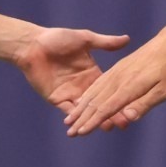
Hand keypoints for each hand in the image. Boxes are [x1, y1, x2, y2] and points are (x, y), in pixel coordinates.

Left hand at [14, 27, 129, 116]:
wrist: (32, 44)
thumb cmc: (57, 38)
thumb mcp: (85, 39)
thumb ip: (105, 43)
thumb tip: (127, 39)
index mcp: (93, 73)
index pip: (109, 88)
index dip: (120, 96)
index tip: (133, 104)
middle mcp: (84, 86)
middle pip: (100, 103)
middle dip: (112, 113)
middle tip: (125, 123)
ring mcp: (70, 94)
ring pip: (86, 111)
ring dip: (96, 120)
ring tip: (109, 127)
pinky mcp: (57, 99)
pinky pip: (68, 111)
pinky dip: (76, 118)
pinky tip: (86, 126)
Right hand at [66, 27, 165, 135]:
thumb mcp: (165, 89)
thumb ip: (144, 103)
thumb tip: (127, 118)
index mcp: (129, 86)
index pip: (107, 108)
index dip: (93, 121)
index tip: (81, 133)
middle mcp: (118, 79)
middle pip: (96, 101)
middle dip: (81, 118)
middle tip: (70, 133)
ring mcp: (117, 72)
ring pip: (94, 92)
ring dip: (80, 107)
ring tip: (69, 119)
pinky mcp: (118, 67)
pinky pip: (98, 83)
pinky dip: (87, 94)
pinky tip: (82, 100)